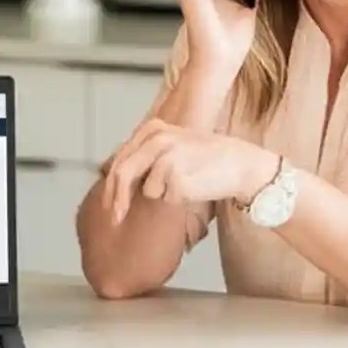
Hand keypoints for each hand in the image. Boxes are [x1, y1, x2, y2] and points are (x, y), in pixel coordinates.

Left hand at [102, 118, 279, 222]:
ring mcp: (165, 156)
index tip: (108, 203)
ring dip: (162, 194)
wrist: (239, 163)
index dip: (111, 184)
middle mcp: (156, 139)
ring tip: (185, 182)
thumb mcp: (173, 145)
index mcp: (152, 128)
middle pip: (123, 174)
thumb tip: (115, 178)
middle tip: (115, 218)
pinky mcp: (175, 175)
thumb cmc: (207, 159)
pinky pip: (164, 198)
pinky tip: (192, 186)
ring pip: (146, 189)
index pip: (121, 158)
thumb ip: (147, 155)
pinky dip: (175, 199)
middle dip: (116, 200)